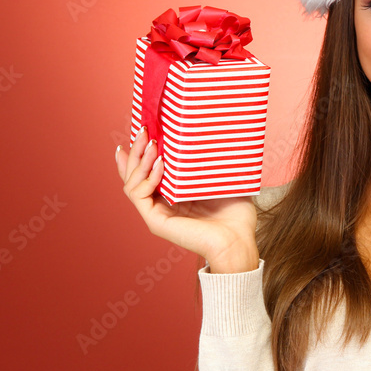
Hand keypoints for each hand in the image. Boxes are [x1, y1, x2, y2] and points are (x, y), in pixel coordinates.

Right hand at [115, 127, 258, 272]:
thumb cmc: (236, 215)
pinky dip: (147, 178)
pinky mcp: (156, 221)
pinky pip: (140, 195)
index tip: (141, 130)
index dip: (139, 153)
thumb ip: (210, 164)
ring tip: (153, 143)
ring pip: (132, 183)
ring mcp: (156, 213)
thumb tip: (212, 135)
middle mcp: (161, 204)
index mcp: (172, 196)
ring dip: (139, 161)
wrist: (238, 241)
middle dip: (136, 150)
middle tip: (143, 129)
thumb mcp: (220, 181)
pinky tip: (161, 164)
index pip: (146, 173)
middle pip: (134, 175)